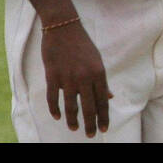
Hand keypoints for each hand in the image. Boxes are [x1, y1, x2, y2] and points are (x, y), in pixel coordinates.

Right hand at [41, 21, 111, 136]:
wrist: (63, 27)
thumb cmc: (82, 44)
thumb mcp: (97, 61)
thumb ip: (102, 81)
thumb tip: (109, 97)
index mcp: (98, 73)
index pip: (102, 101)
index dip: (104, 116)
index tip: (104, 129)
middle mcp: (85, 77)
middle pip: (89, 107)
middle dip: (90, 124)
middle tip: (90, 135)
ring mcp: (68, 77)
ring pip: (71, 106)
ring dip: (73, 120)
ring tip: (74, 128)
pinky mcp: (52, 76)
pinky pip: (53, 98)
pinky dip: (55, 109)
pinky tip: (57, 117)